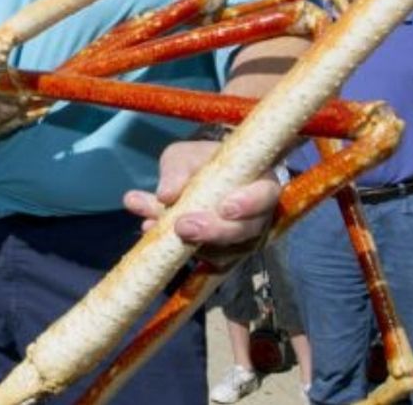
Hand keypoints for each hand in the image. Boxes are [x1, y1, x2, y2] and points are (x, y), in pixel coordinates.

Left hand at [123, 140, 279, 246]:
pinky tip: (148, 227)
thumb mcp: (186, 155)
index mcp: (260, 184)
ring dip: (183, 239)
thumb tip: (166, 195)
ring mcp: (238, 241)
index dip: (248, 204)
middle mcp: (256, 217)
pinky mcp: (217, 256)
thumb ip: (178, 169)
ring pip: (219, 250)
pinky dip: (170, 244)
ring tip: (151, 222)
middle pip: (243, 232)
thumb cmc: (200, 161)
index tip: (224, 208)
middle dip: (212, 231)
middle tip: (182, 226)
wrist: (196, 178)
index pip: (265, 197)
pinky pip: (199, 257)